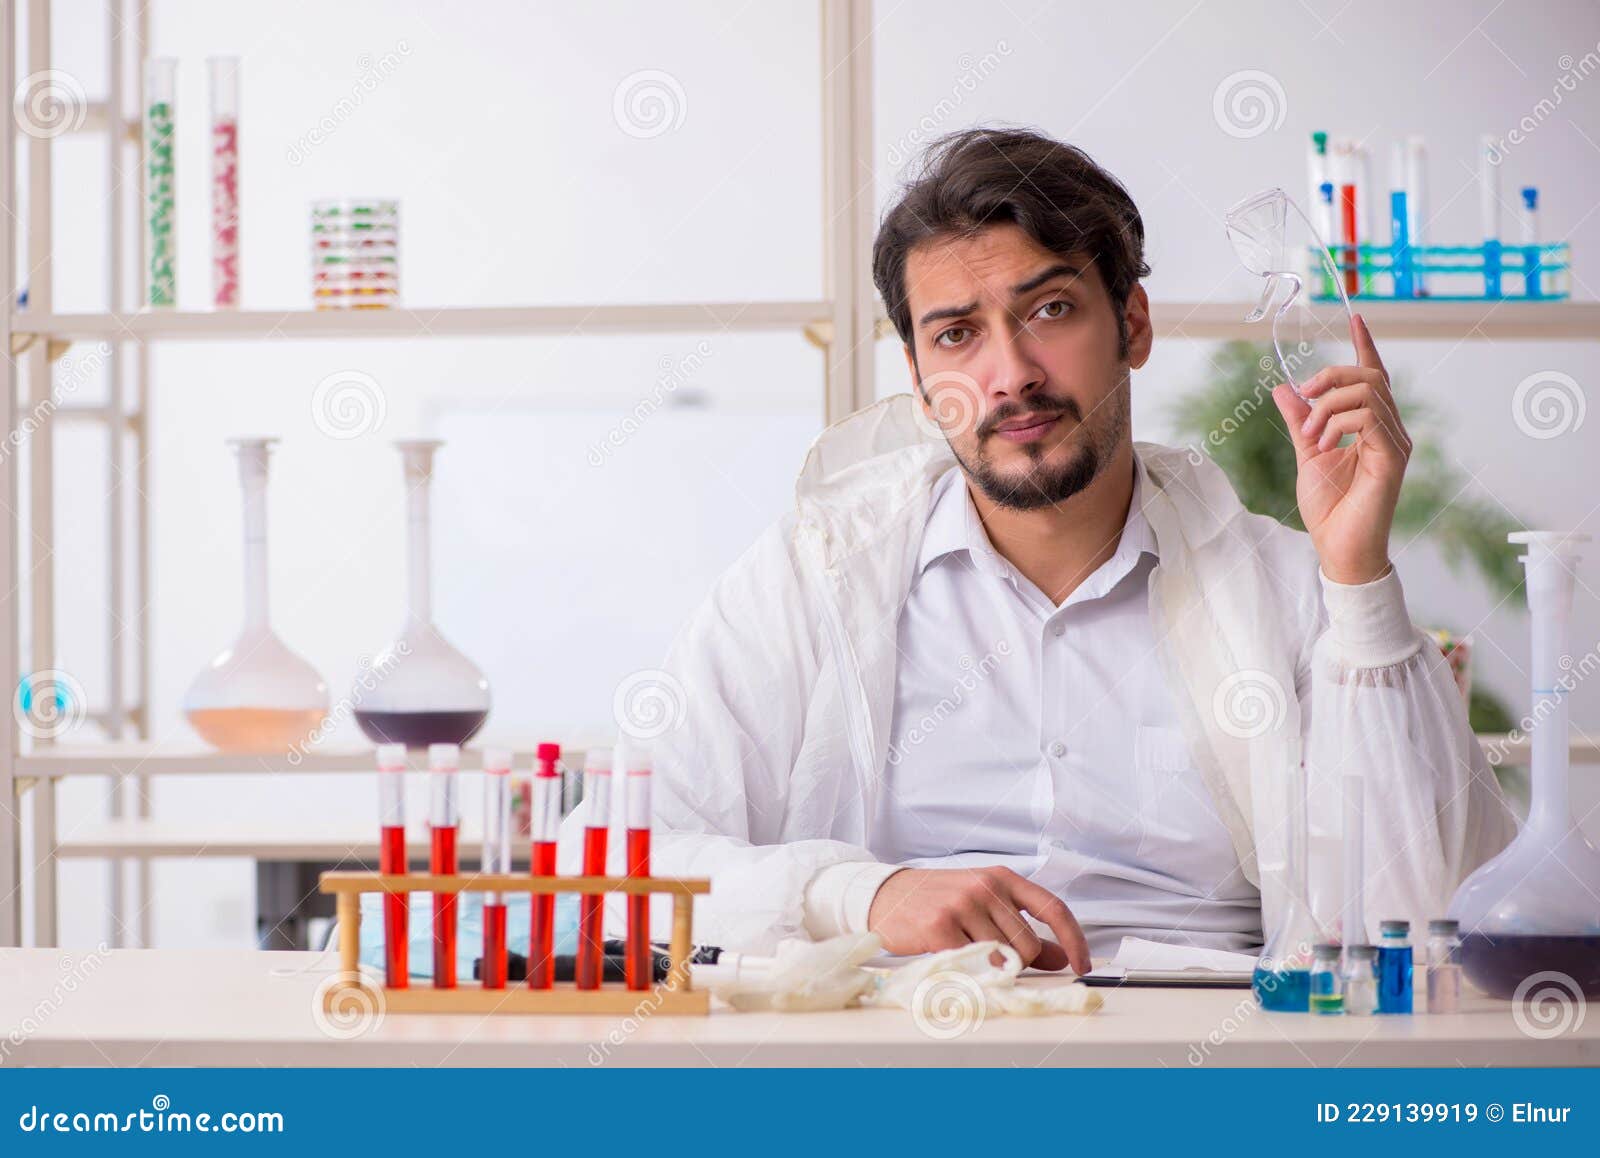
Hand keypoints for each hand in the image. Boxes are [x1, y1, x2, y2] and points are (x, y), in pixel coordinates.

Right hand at [867, 865, 1091, 972]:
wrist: (885, 894)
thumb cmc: (937, 901)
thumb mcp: (984, 906)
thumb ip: (1021, 929)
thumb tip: (1059, 957)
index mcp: (1002, 878)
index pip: (1054, 908)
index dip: (1074, 939)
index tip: (1082, 964)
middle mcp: (986, 886)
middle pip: (1029, 946)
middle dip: (1016, 962)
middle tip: (987, 954)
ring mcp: (962, 903)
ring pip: (1003, 960)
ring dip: (989, 967)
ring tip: (963, 950)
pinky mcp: (940, 924)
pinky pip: (973, 964)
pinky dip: (968, 971)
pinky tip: (949, 955)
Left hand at [1271, 313, 1411, 585]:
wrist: (1337, 546)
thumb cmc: (1328, 507)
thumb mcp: (1306, 454)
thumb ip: (1300, 421)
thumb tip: (1284, 388)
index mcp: (1371, 427)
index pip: (1373, 378)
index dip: (1365, 347)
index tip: (1357, 318)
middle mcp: (1389, 430)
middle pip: (1369, 376)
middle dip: (1330, 377)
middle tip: (1302, 398)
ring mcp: (1394, 443)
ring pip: (1368, 392)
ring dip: (1327, 405)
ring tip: (1311, 435)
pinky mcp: (1391, 458)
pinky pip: (1368, 417)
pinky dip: (1337, 423)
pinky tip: (1323, 445)